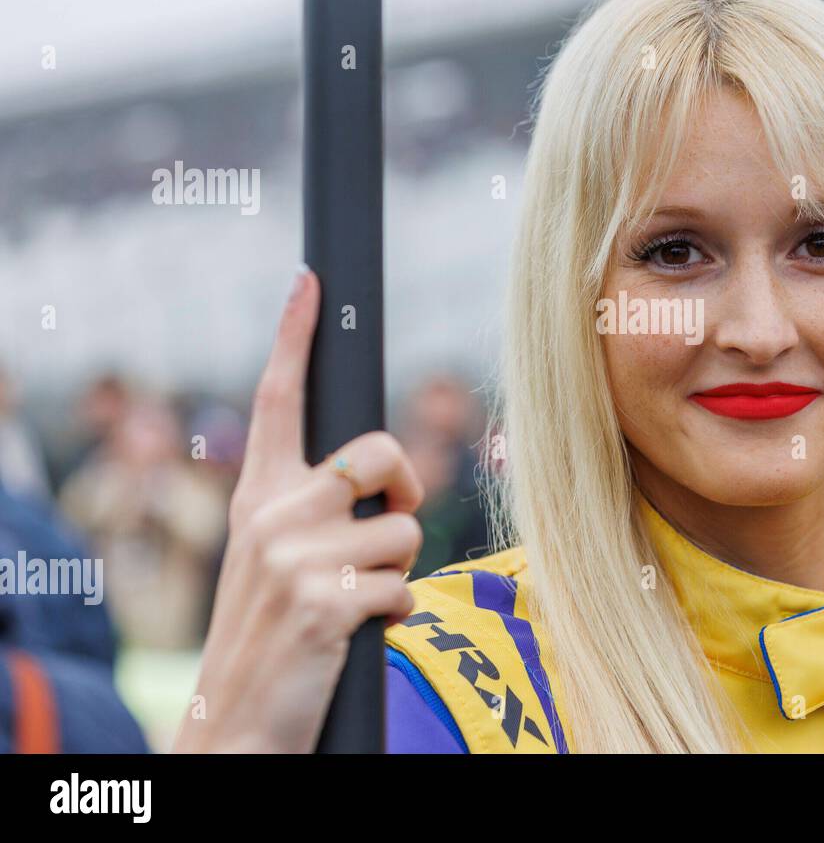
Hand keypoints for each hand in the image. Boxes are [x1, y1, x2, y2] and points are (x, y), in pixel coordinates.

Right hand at [173, 266, 423, 752]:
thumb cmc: (271, 633)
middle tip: (387, 532)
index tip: (311, 282)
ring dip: (397, 571)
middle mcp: (271, 515)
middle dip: (407, 488)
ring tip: (352, 602)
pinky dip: (396, 616)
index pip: (277, 399)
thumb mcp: (273, 559)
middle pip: (382, 452)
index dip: (295, 337)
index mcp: (258, 497)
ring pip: (404, 530)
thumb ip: (312, 511)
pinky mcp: (323, 603)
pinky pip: (404, 588)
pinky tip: (353, 636)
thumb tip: (386, 484)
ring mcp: (295, 558)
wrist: (238, 718)